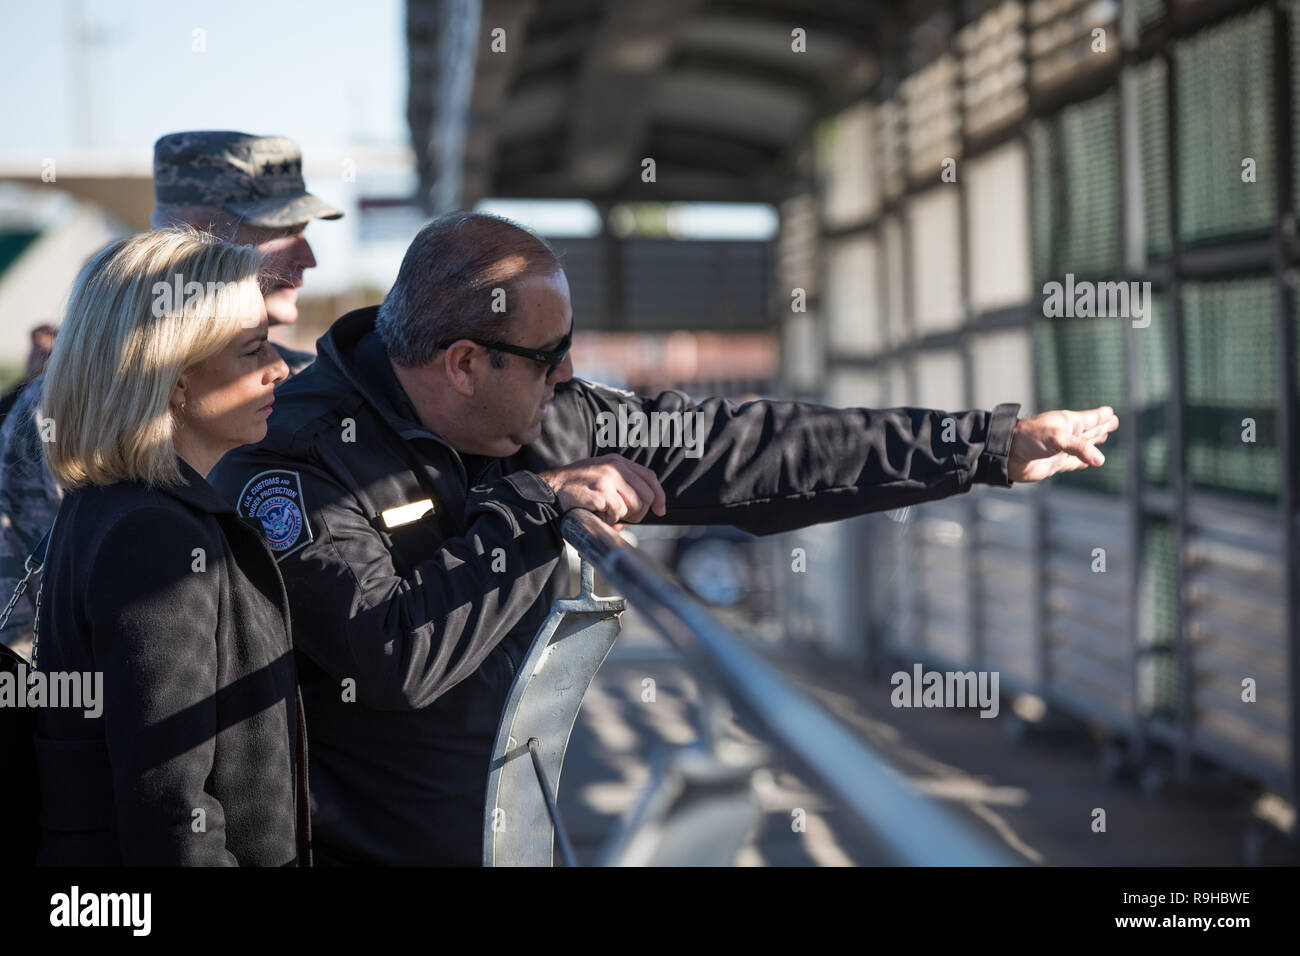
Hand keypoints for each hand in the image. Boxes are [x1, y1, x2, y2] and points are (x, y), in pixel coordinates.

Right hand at [538, 455, 667, 525]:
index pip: (649, 477)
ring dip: (622, 517)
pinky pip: (618, 513)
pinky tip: (596, 514)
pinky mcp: (600, 491)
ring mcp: (607, 478)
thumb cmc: (573, 489)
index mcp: (617, 462)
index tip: (660, 510)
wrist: (548, 490)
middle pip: (646, 496)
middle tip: (622, 519)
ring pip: (635, 506)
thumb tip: (641, 510)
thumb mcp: (599, 477)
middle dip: (638, 513)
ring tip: (604, 514)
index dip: (659, 496)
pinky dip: (608, 520)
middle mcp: (615, 466)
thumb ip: (621, 486)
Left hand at [1008, 406, 1119, 482]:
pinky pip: (1074, 463)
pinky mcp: (1056, 464)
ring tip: (1103, 436)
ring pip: (1084, 446)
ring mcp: (1062, 450)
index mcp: (1068, 423)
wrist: (1008, 454)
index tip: (1111, 411)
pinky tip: (1089, 462)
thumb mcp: (1057, 438)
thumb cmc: (1029, 438)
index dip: (1101, 415)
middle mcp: (1066, 435)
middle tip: (1113, 421)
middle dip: (1102, 426)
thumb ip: (1079, 448)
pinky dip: (1082, 462)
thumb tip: (1100, 460)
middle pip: (1090, 430)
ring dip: (1094, 443)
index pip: (1090, 418)